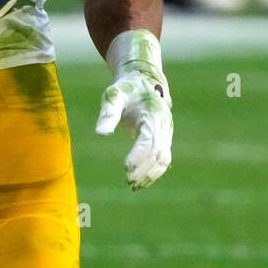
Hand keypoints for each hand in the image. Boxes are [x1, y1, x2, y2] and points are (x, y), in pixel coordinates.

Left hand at [95, 30, 172, 189]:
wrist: (144, 82)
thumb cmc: (125, 90)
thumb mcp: (113, 96)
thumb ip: (108, 114)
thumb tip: (101, 134)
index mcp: (152, 114)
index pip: (149, 140)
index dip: (139, 155)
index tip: (126, 168)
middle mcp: (163, 124)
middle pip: (158, 153)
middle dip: (144, 169)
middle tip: (127, 180)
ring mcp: (166, 132)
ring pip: (164, 159)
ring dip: (150, 174)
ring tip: (132, 185)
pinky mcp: (164, 139)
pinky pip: (164, 159)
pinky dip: (154, 172)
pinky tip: (140, 182)